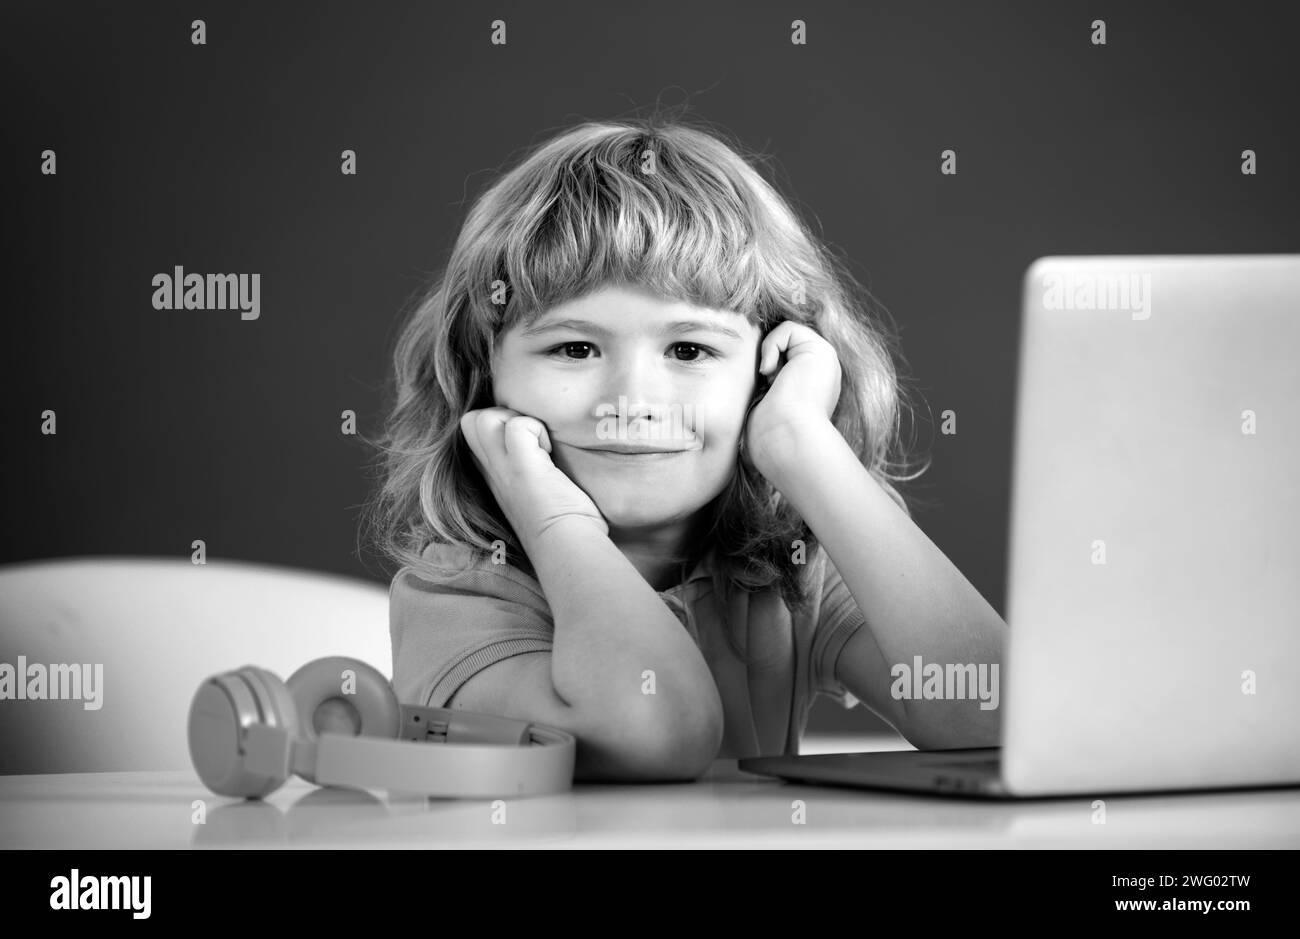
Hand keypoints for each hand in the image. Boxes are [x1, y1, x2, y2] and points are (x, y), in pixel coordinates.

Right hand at [459, 407, 608, 545]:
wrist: (567, 551)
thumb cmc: (563, 529)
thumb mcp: (535, 496)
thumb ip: (531, 474)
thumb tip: (553, 456)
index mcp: (495, 477)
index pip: (476, 436)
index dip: (499, 427)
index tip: (527, 443)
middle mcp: (493, 472)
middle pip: (470, 422)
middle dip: (500, 415)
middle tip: (530, 437)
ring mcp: (504, 469)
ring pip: (482, 418)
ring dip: (513, 419)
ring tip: (538, 443)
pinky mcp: (523, 469)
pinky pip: (518, 425)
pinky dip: (537, 429)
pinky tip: (551, 453)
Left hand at [742, 321, 841, 473]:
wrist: (785, 439)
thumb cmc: (771, 432)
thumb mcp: (764, 403)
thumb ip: (765, 383)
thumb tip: (754, 368)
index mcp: (810, 387)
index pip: (783, 358)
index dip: (766, 365)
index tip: (762, 388)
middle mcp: (821, 373)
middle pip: (784, 345)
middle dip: (767, 358)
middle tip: (766, 385)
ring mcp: (824, 361)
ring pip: (786, 336)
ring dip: (769, 354)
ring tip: (770, 381)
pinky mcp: (821, 350)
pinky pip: (788, 329)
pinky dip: (772, 345)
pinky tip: (770, 372)